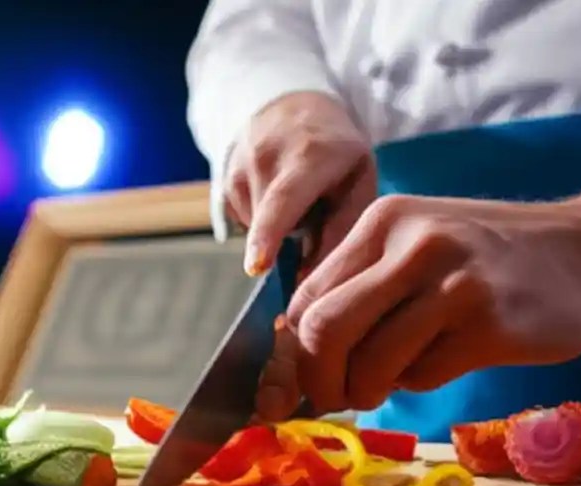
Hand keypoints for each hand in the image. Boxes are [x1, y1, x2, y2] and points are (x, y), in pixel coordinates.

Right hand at [225, 91, 376, 275]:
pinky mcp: (222, 182)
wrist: (290, 108)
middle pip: (269, 224)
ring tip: (297, 200)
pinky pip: (243, 219)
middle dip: (288, 242)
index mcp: (308, 155)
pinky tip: (276, 196)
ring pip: (254, 226)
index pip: (283, 200)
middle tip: (315, 223)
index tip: (256, 267)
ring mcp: (237, 167)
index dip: (268, 236)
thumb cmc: (336, 152)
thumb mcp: (357, 181)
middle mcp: (265, 157)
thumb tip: (312, 282)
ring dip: (276, 229)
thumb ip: (341, 231)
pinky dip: (262, 220)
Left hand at [254, 193, 580, 420]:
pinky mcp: (490, 324)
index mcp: (381, 222)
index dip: (293, 351)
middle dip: (316, 380)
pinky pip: (422, 374)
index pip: (305, 298)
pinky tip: (439, 364)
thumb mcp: (414, 250)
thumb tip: (295, 361)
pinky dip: (416, 384)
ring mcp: (454, 282)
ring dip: (365, 391)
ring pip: (368, 361)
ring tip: (383, 387)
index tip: (302, 379)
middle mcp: (413, 244)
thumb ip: (357, 291)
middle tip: (333, 399)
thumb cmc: (485, 262)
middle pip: (323, 329)